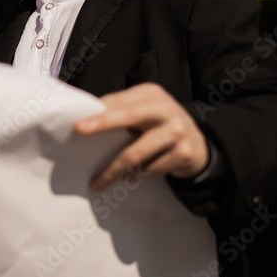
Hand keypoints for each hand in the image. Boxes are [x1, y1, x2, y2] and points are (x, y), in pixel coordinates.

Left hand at [74, 83, 208, 191]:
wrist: (198, 145)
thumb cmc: (158, 125)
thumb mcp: (144, 111)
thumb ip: (121, 111)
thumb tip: (87, 118)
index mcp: (152, 94)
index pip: (120, 102)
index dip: (99, 112)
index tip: (78, 123)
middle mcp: (166, 109)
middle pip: (128, 117)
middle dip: (103, 124)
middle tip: (80, 131)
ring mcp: (177, 131)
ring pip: (135, 153)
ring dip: (113, 170)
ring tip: (98, 182)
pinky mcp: (182, 153)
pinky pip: (149, 169)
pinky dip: (136, 176)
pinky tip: (129, 178)